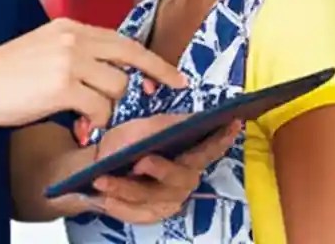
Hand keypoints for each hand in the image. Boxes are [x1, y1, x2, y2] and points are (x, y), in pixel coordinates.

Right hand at [0, 18, 187, 128]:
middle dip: (156, 76)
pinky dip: (93, 123)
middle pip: (130, 57)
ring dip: (106, 110)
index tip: (172, 76)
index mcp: (68, 28)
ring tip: (84, 119)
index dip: (150, 60)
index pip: (122, 40)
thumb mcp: (42, 51)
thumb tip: (111, 75)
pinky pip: (98, 109)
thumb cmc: (2, 76)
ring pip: (116, 87)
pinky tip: (76, 128)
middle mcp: (73, 38)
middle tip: (169, 94)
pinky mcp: (62, 85)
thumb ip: (75, 55)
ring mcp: (68, 60)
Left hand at [79, 114, 242, 223]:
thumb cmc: (129, 142)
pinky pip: (133, 213)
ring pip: (148, 197)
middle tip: (140, 161)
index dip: (222, 139)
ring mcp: (168, 201)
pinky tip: (103, 197)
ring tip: (103, 179)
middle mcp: (184, 181)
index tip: (232, 124)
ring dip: (124, 188)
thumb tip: (194, 119)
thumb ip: (167, 125)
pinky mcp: (149, 215)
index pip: (210, 149)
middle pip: (178, 178)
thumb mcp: (146, 126)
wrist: (102, 163)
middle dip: (160, 169)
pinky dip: (117, 204)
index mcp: (190, 157)